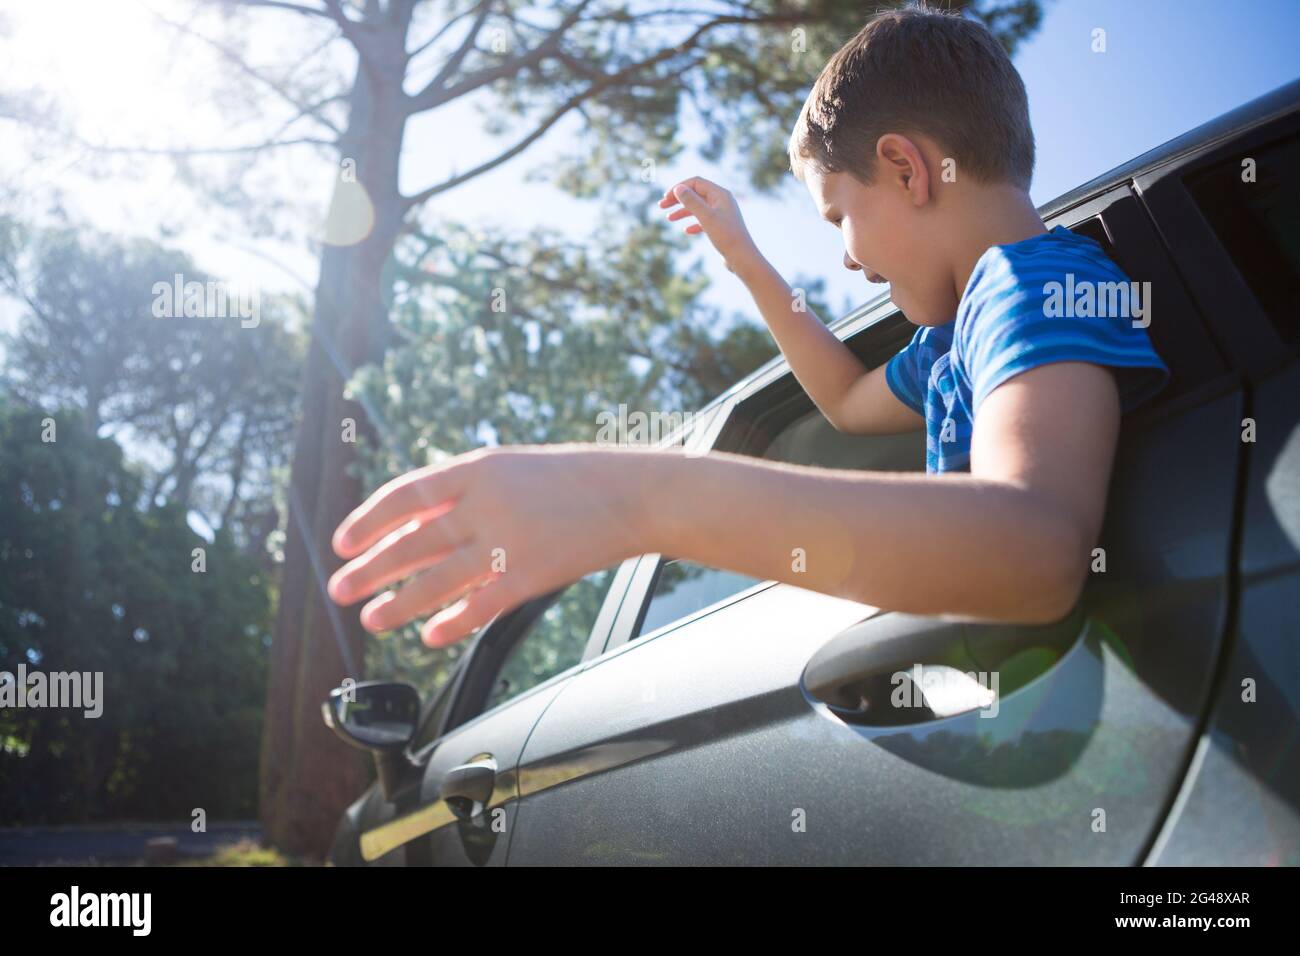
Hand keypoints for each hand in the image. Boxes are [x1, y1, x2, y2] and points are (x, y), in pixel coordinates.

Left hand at [326, 445, 637, 647]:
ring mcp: (508, 541)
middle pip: (411, 542)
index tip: (342, 542)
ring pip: (436, 580)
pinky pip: (479, 606)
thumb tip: (411, 521)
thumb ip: (464, 492)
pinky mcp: (531, 576)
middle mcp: (487, 504)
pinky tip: (430, 636)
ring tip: (371, 618)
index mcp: (478, 469)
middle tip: (338, 589)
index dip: (368, 521)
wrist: (636, 493)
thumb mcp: (512, 468)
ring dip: (398, 603)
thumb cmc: (573, 480)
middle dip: (369, 569)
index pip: (405, 495)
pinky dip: (451, 623)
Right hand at [658, 176, 762, 275]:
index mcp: (720, 194)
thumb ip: (692, 201)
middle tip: (661, 206)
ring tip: (669, 218)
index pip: (696, 182)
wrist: (742, 258)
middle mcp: (722, 201)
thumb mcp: (706, 217)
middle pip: (696, 194)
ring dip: (683, 211)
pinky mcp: (721, 226)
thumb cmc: (726, 237)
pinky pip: (704, 220)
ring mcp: (722, 213)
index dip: (679, 187)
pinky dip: (693, 223)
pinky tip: (686, 230)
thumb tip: (678, 188)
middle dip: (678, 199)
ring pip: (698, 208)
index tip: (665, 198)